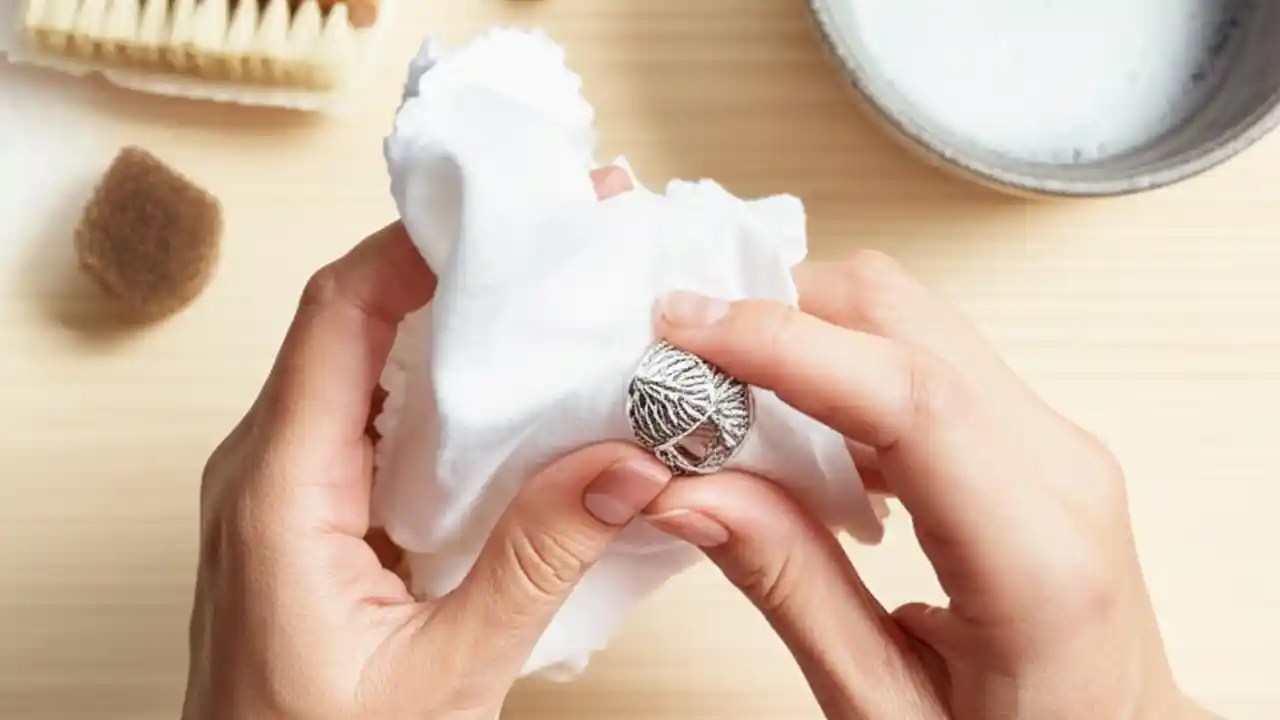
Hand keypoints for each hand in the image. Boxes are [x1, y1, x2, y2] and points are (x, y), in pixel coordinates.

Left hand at [181, 168, 660, 719]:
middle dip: (457, 272)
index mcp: (278, 490)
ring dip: (454, 327)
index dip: (418, 248)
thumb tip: (626, 467)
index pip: (336, 314)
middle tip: (555, 247)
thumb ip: (534, 568)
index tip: (507, 219)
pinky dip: (445, 389)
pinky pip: (375, 418)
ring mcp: (287, 487)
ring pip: (368, 364)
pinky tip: (511, 398)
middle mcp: (268, 468)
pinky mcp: (312, 511)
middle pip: (354, 320)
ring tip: (547, 305)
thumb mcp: (441, 680)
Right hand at [645, 252, 1213, 718]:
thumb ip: (792, 591)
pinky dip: (833, 365)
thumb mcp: (890, 710)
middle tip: (680, 363)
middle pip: (906, 319)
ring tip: (718, 401)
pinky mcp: (1027, 434)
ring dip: (801, 335)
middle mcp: (1062, 471)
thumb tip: (688, 493)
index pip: (912, 397)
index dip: (787, 344)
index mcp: (1039, 560)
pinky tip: (784, 428)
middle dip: (778, 313)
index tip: (684, 330)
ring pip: (907, 320)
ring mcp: (1051, 441)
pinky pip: (918, 358)